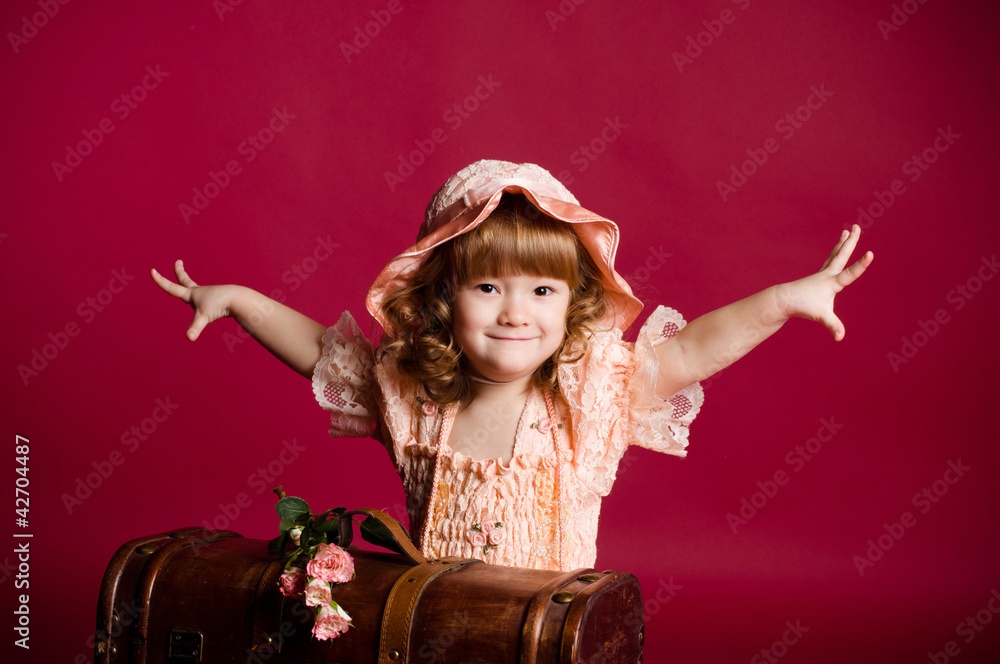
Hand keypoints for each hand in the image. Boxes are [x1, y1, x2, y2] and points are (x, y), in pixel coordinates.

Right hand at [150, 260, 242, 340]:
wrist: (238, 299)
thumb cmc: (220, 305)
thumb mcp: (204, 317)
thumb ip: (195, 328)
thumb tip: (189, 338)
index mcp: (192, 294)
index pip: (172, 288)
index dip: (160, 281)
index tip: (152, 271)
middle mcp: (199, 292)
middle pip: (186, 280)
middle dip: (179, 272)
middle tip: (178, 262)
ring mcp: (209, 294)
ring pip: (199, 294)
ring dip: (197, 297)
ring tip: (204, 305)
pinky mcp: (217, 299)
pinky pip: (211, 302)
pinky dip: (210, 305)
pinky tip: (217, 310)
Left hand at [782, 224, 873, 340]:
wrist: (784, 299)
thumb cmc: (803, 307)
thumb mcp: (821, 317)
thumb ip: (832, 326)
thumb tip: (840, 338)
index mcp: (832, 283)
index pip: (850, 273)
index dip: (861, 265)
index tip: (871, 253)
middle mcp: (827, 275)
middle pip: (841, 255)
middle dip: (851, 242)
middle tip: (856, 226)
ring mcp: (822, 274)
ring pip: (835, 255)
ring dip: (842, 243)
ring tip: (847, 231)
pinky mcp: (818, 276)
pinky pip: (830, 260)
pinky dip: (835, 253)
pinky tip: (838, 249)